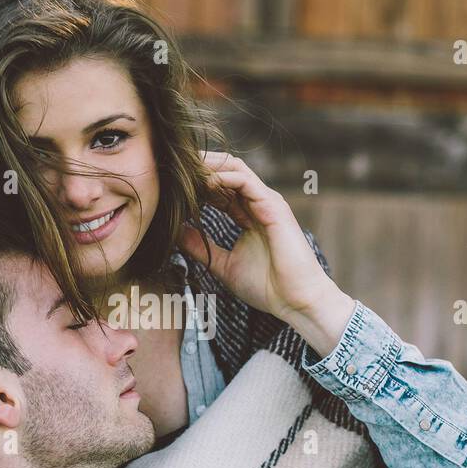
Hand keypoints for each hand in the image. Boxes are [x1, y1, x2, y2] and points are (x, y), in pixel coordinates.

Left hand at [179, 151, 354, 355]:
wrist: (296, 301)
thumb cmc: (268, 287)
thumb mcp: (223, 265)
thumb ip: (200, 247)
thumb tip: (175, 233)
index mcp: (248, 214)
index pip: (219, 187)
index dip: (195, 183)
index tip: (170, 186)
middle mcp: (258, 203)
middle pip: (225, 171)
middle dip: (199, 167)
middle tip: (171, 170)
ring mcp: (267, 202)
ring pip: (235, 169)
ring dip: (208, 166)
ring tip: (184, 170)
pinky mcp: (273, 207)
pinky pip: (245, 181)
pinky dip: (222, 178)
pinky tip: (202, 183)